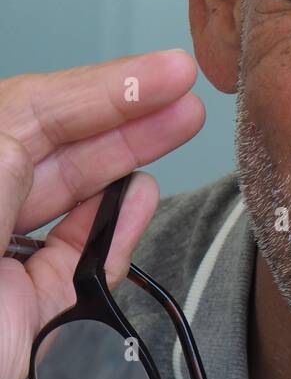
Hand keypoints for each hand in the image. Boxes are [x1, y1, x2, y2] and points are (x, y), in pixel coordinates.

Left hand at [0, 50, 203, 378]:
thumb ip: (30, 126)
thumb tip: (85, 106)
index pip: (33, 108)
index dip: (103, 85)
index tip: (164, 71)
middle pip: (62, 147)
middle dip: (129, 115)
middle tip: (185, 91)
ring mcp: (6, 255)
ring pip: (80, 200)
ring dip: (131, 163)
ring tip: (180, 127)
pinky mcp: (32, 307)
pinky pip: (87, 261)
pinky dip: (119, 229)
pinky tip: (144, 195)